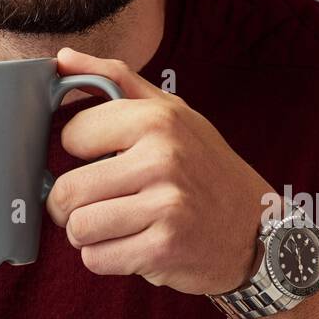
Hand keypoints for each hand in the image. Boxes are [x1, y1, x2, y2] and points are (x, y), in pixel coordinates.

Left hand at [46, 47, 278, 296]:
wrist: (256, 227)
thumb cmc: (202, 164)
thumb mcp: (169, 110)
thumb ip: (113, 80)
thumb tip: (62, 58)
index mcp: (156, 118)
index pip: (70, 136)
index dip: (80, 151)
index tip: (103, 157)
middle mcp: (162, 159)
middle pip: (65, 191)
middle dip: (71, 204)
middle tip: (100, 201)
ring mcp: (165, 206)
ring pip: (77, 228)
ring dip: (88, 233)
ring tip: (118, 223)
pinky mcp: (164, 249)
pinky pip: (96, 259)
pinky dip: (106, 257)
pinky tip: (132, 244)